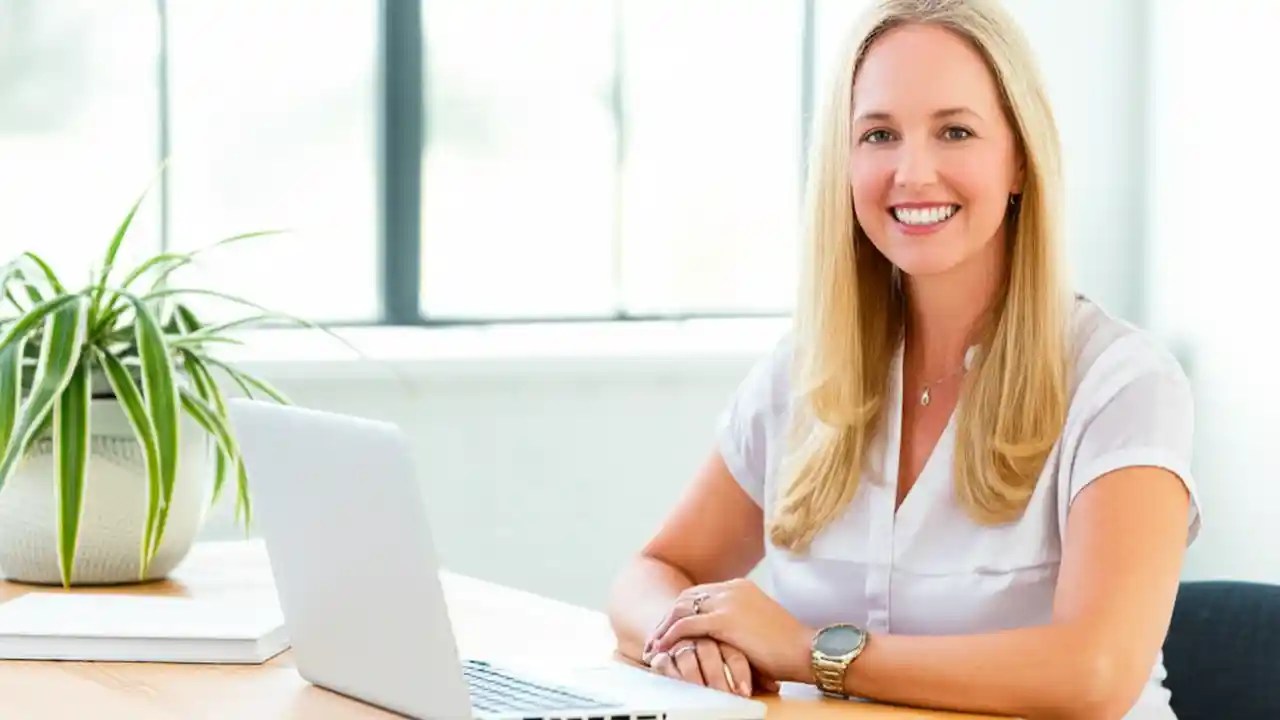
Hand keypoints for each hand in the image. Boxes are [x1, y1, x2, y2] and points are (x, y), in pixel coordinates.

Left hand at [643, 579, 814, 684]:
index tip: (668, 628)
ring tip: (653, 646)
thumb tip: (717, 637)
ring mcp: (728, 601)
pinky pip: (687, 625)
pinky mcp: (724, 620)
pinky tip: (662, 647)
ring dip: (663, 628)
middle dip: (666, 618)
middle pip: (686, 598)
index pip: (698, 594)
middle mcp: (731, 588)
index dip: (680, 611)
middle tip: (653, 638)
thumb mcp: (756, 624)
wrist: (804, 650)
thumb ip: (736, 622)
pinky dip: (670, 636)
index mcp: (740, 586)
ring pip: (681, 609)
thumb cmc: (785, 646)